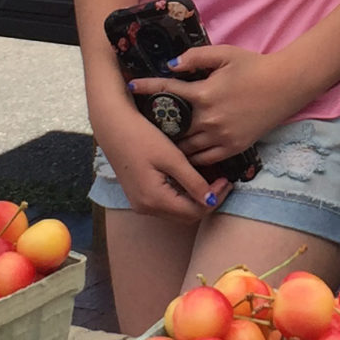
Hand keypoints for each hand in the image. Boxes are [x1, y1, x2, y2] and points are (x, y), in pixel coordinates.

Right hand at [95, 102, 228, 219]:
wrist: (112, 124)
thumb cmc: (141, 136)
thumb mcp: (172, 157)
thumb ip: (193, 181)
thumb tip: (212, 200)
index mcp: (154, 200)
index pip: (194, 211)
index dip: (215, 199)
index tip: (227, 181)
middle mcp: (146, 208)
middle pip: (186, 215)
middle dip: (207, 201)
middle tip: (221, 181)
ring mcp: (140, 203)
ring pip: (177, 211)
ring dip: (195, 199)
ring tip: (210, 179)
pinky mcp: (139, 195)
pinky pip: (166, 203)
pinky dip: (181, 195)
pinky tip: (190, 179)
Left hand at [130, 42, 301, 164]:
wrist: (285, 85)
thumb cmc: (254, 66)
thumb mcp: (224, 54)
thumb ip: (194, 57)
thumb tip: (170, 65)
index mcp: (204, 93)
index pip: (167, 92)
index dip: (146, 87)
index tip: (130, 85)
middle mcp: (209, 119)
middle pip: (173, 126)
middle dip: (156, 123)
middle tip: (141, 122)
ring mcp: (221, 136)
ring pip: (186, 146)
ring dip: (171, 144)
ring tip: (158, 142)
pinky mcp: (234, 147)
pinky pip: (205, 158)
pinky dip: (191, 158)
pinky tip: (182, 155)